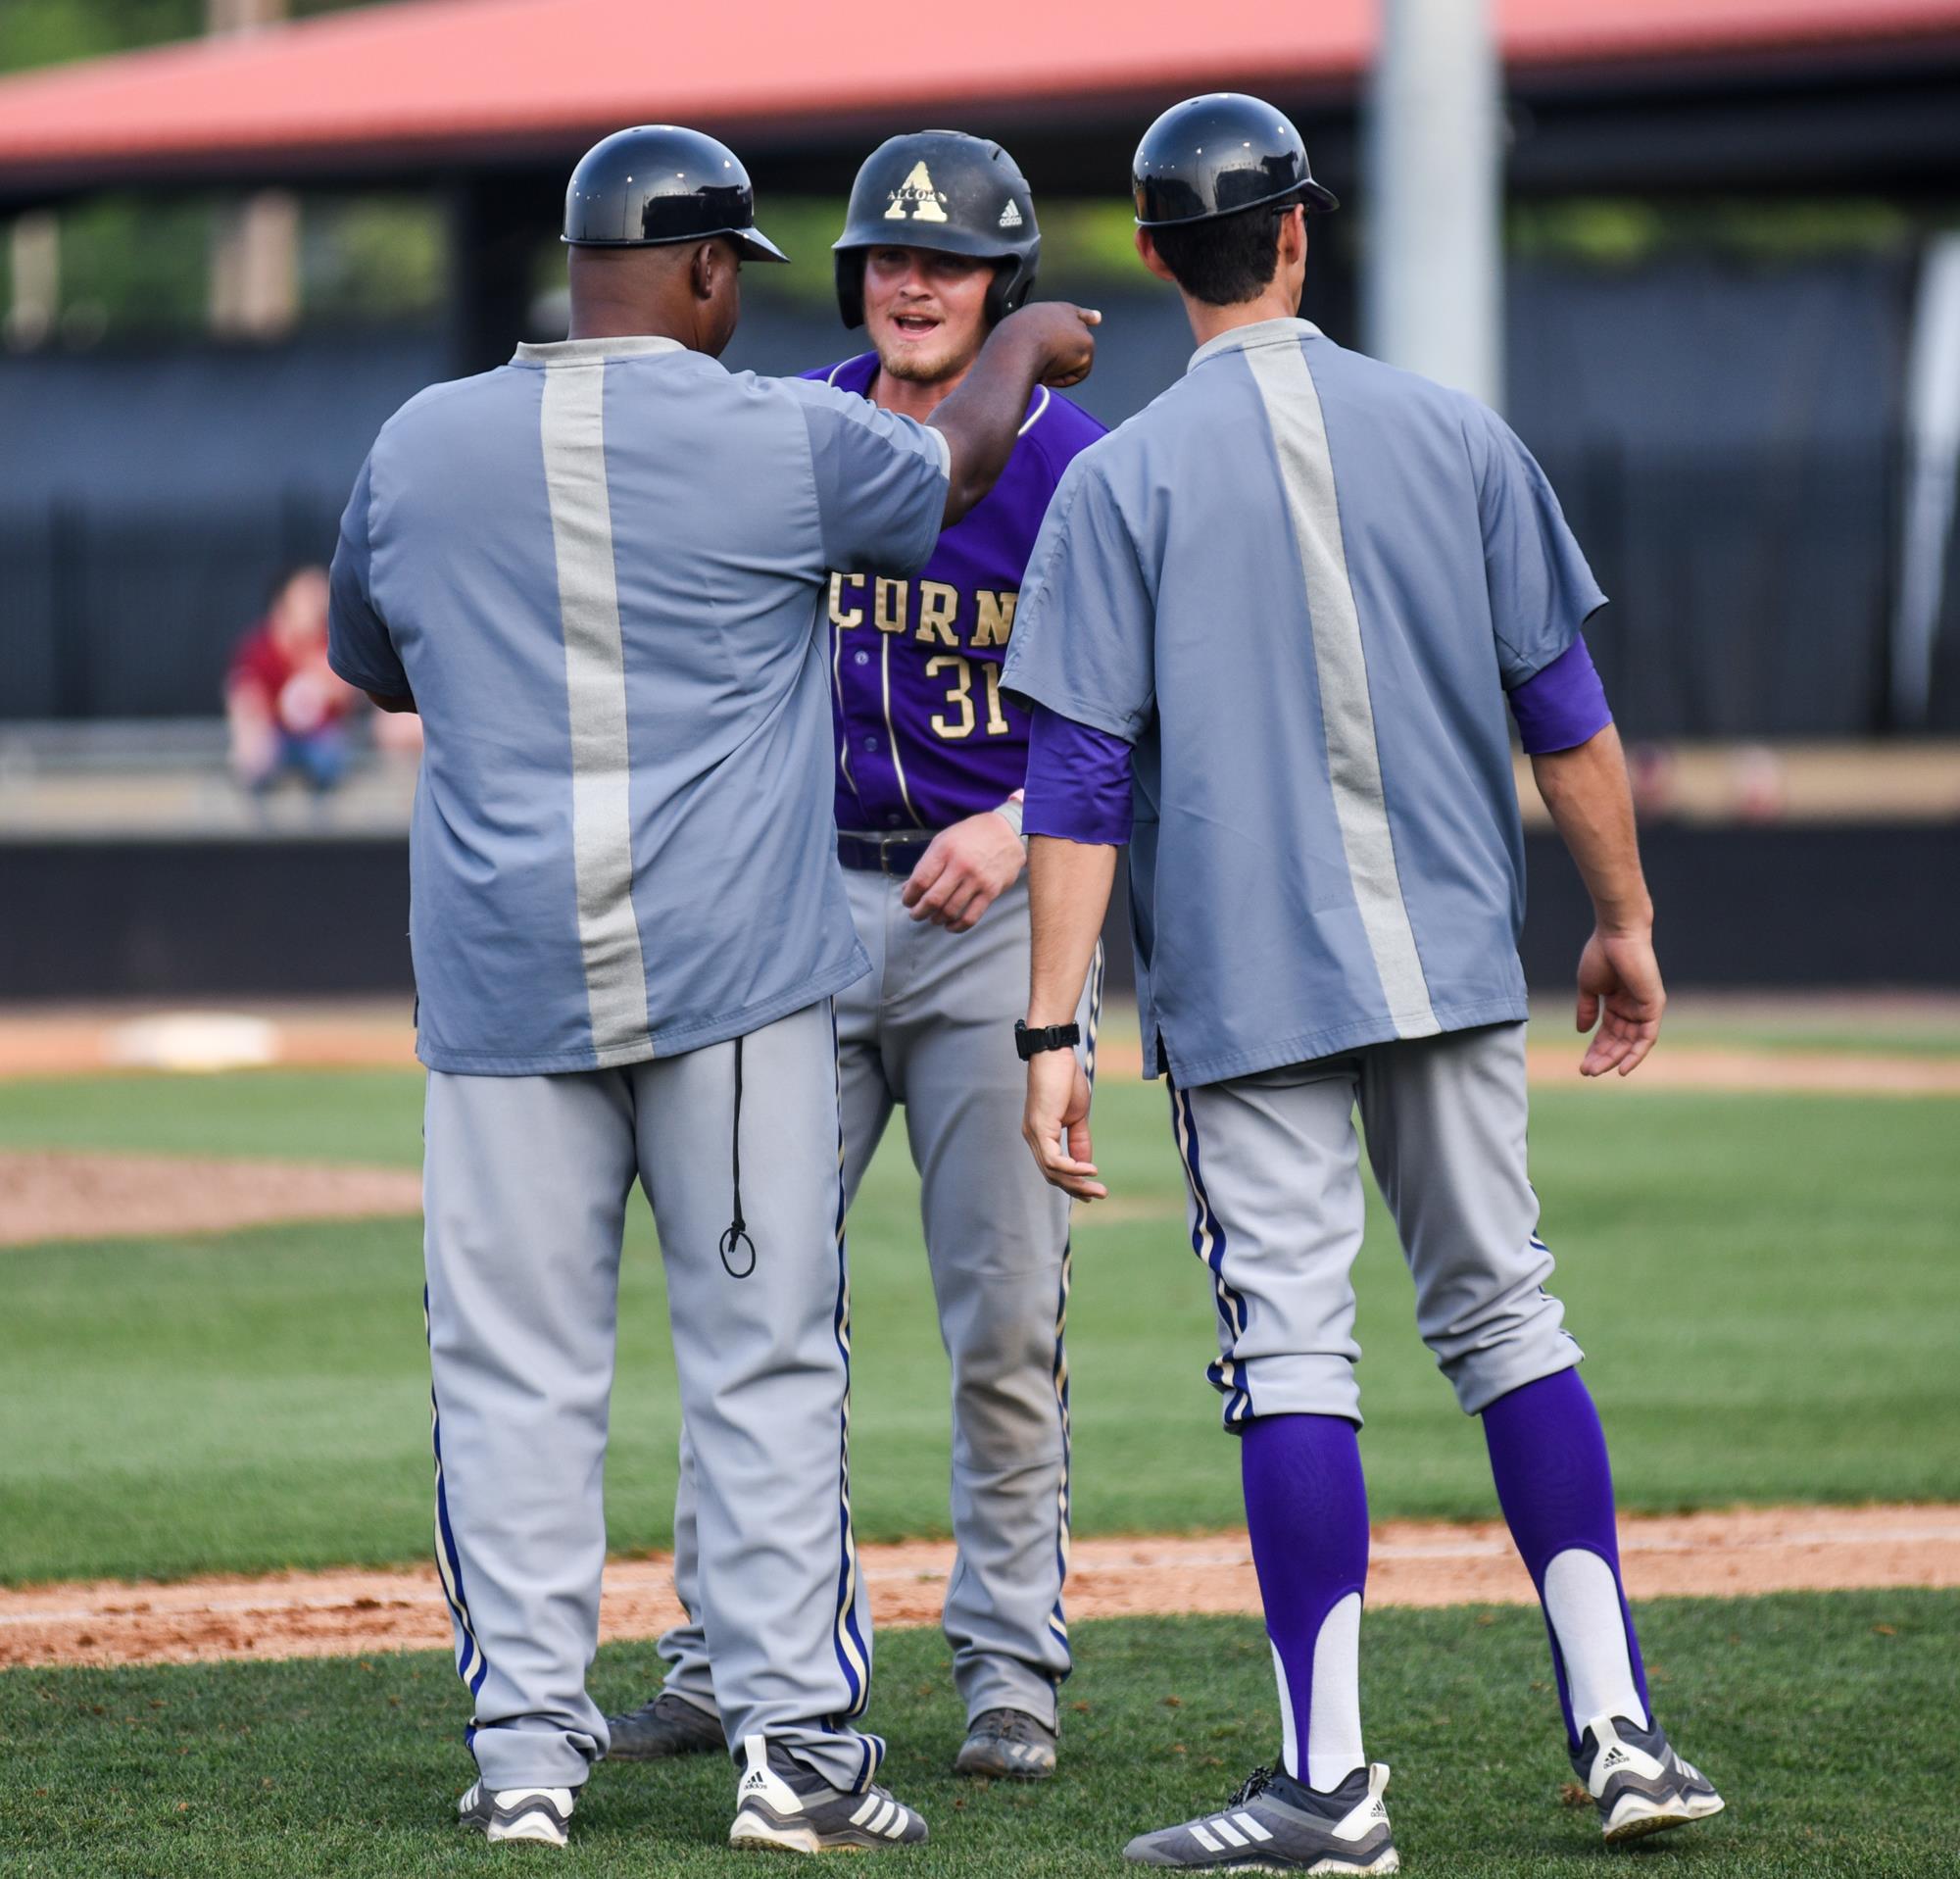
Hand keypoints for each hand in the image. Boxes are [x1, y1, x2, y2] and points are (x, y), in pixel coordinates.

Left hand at [901, 812, 1024, 931]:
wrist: (1008, 831)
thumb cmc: (972, 835)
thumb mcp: (944, 840)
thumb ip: (926, 864)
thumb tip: (908, 888)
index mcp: (945, 850)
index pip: (920, 881)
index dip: (910, 896)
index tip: (907, 901)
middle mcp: (960, 865)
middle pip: (933, 899)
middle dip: (919, 912)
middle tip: (916, 914)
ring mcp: (977, 880)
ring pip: (950, 911)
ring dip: (936, 919)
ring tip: (933, 918)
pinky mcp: (991, 891)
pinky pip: (971, 917)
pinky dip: (957, 927)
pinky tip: (950, 925)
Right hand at [998, 301, 1100, 388]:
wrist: (1015, 347)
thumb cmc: (1008, 347)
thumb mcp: (1018, 342)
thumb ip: (1035, 346)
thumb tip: (1043, 368)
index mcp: (1047, 311)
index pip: (1071, 313)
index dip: (1085, 316)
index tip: (1097, 319)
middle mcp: (1066, 315)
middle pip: (1080, 339)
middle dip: (1077, 354)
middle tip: (1053, 369)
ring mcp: (1079, 328)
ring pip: (1075, 362)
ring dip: (1058, 371)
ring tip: (1040, 367)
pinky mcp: (1087, 343)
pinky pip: (1079, 373)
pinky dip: (1064, 379)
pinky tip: (1048, 373)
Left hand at [1022, 1047, 1104, 1200]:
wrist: (1055, 1054)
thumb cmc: (1065, 1079)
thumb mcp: (1077, 1116)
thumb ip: (1079, 1140)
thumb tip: (1086, 1165)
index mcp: (1040, 1135)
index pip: (1053, 1168)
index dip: (1071, 1183)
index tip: (1091, 1193)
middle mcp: (1033, 1138)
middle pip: (1052, 1175)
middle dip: (1077, 1189)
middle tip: (1100, 1195)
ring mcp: (1034, 1134)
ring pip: (1052, 1171)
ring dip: (1077, 1183)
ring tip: (1099, 1189)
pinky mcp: (1039, 1128)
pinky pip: (1053, 1160)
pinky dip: (1072, 1168)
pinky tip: (1090, 1170)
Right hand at [1575, 927, 1664, 1076]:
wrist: (1616, 935)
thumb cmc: (1602, 954)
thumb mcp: (1589, 987)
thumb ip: (1587, 1009)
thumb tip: (1582, 1032)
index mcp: (1618, 1003)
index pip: (1607, 1033)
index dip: (1595, 1049)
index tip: (1581, 1064)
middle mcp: (1634, 1008)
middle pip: (1619, 1041)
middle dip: (1602, 1057)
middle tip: (1586, 1072)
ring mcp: (1645, 1008)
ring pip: (1631, 1043)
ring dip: (1614, 1058)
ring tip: (1596, 1071)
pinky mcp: (1654, 1006)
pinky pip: (1647, 1038)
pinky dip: (1636, 1054)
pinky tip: (1622, 1068)